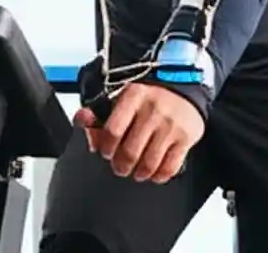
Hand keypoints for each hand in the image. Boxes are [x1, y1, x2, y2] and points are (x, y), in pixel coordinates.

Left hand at [72, 83, 204, 183]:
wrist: (183, 91)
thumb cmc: (148, 99)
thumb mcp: (122, 99)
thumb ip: (98, 113)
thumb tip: (82, 120)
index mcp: (133, 97)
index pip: (112, 130)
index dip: (106, 147)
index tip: (106, 152)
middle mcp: (153, 110)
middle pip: (130, 150)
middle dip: (121, 165)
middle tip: (120, 167)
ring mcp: (170, 125)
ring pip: (149, 162)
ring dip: (139, 173)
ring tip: (136, 172)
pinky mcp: (185, 138)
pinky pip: (170, 166)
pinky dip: (159, 175)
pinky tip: (154, 173)